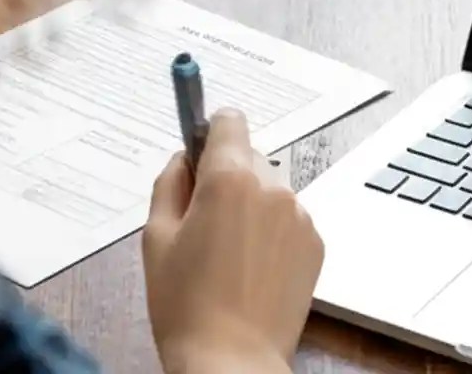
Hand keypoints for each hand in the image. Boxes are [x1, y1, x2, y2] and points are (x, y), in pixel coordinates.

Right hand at [143, 109, 324, 373]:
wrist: (231, 358)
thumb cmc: (185, 303)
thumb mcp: (156, 237)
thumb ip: (170, 183)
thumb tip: (185, 158)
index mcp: (229, 178)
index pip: (230, 121)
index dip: (211, 135)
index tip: (200, 157)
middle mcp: (273, 187)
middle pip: (249, 157)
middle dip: (227, 178)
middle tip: (205, 223)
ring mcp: (300, 215)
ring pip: (270, 190)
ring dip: (253, 206)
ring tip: (230, 255)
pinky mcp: (315, 242)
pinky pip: (289, 219)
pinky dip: (273, 232)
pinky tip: (253, 268)